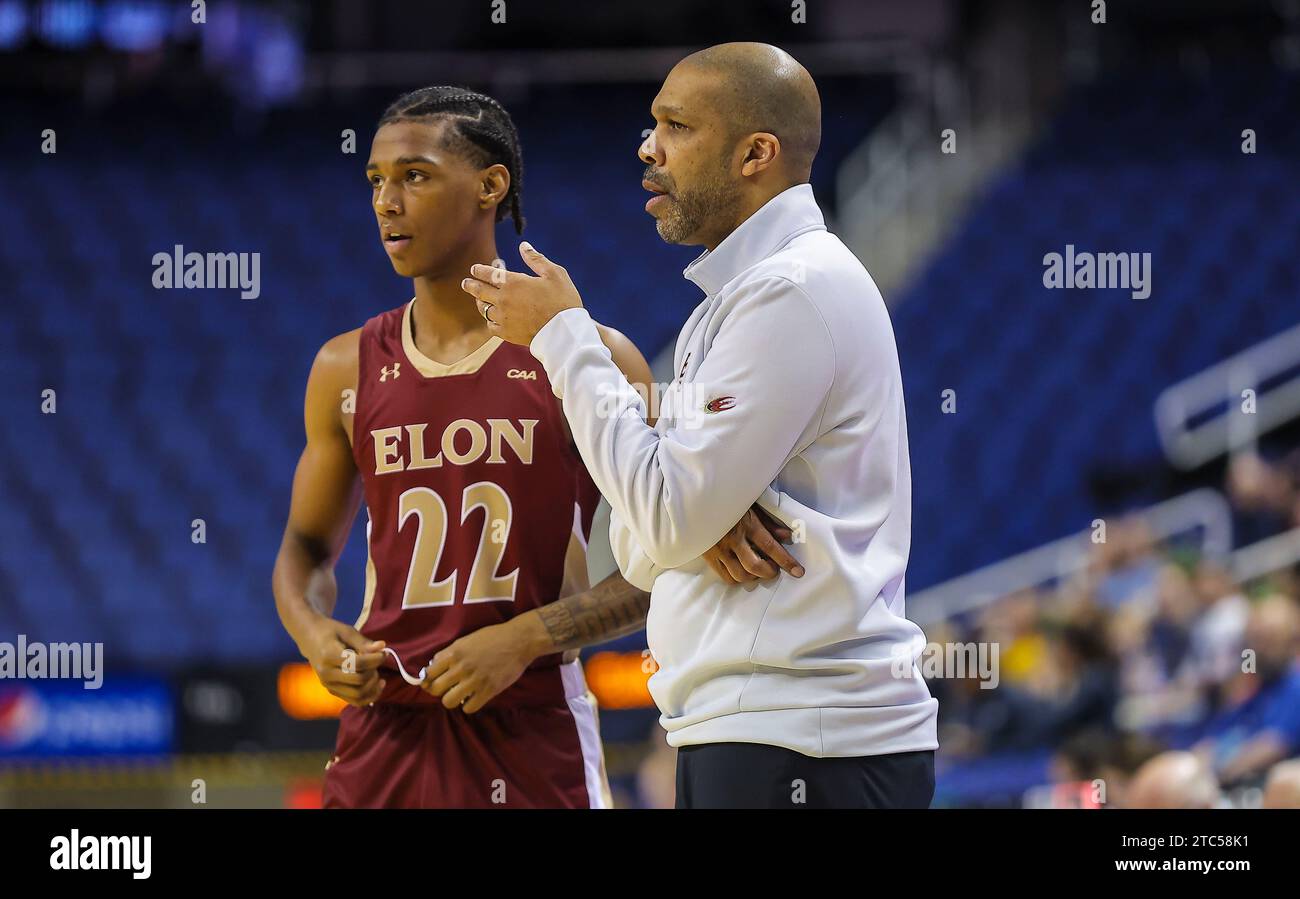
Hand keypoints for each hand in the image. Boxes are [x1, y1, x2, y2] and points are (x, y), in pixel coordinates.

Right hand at [302, 618, 386, 707]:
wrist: (309, 639)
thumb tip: (382, 647)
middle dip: (374, 672)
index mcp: (328, 656)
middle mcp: (326, 674)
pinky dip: (369, 696)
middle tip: (378, 661)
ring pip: (358, 695)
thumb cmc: (329, 632)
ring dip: (373, 686)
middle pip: (359, 681)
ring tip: (377, 673)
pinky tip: (377, 685)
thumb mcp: (347, 631)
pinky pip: (354, 701)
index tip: (384, 653)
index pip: (358, 664)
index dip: (376, 659)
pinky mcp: (332, 691)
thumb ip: (364, 642)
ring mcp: (328, 685)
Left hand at [421, 620, 534, 712]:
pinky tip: (474, 698)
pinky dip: (469, 705)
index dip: (427, 680)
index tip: (432, 682)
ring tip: (460, 695)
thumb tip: (434, 666)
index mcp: (454, 652)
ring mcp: (475, 680)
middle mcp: (461, 667)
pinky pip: (468, 708)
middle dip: (438, 691)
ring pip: (448, 701)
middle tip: (447, 689)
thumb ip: (450, 653)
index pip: (429, 673)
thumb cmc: (493, 637)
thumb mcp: (467, 639)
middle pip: (435, 689)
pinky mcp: (489, 690)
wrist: (519, 640)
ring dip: (452, 700)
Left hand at [461, 242, 583, 345]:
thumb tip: (523, 245)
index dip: (479, 270)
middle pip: (480, 290)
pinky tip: (492, 319)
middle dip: (471, 285)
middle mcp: (503, 299)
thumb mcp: (554, 274)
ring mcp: (503, 317)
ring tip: (478, 300)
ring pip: (483, 309)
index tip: (474, 268)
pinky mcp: (506, 333)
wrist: (563, 332)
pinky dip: (490, 321)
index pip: (489, 274)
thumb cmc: (562, 301)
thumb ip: (536, 259)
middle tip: (466, 283)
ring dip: (479, 302)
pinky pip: (491, 326)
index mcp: (514, 282)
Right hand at [702, 505, 803, 584]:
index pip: (771, 547)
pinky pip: (725, 577)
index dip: (786, 561)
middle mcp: (733, 539)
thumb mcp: (751, 506)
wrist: (696, 500)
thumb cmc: (728, 500)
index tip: (799, 571)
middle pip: (755, 566)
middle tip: (775, 570)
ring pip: (740, 575)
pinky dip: (737, 579)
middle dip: (769, 572)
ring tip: (759, 571)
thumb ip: (769, 523)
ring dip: (754, 577)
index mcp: (747, 524)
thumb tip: (787, 537)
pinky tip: (743, 572)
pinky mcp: (709, 556)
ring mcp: (719, 549)